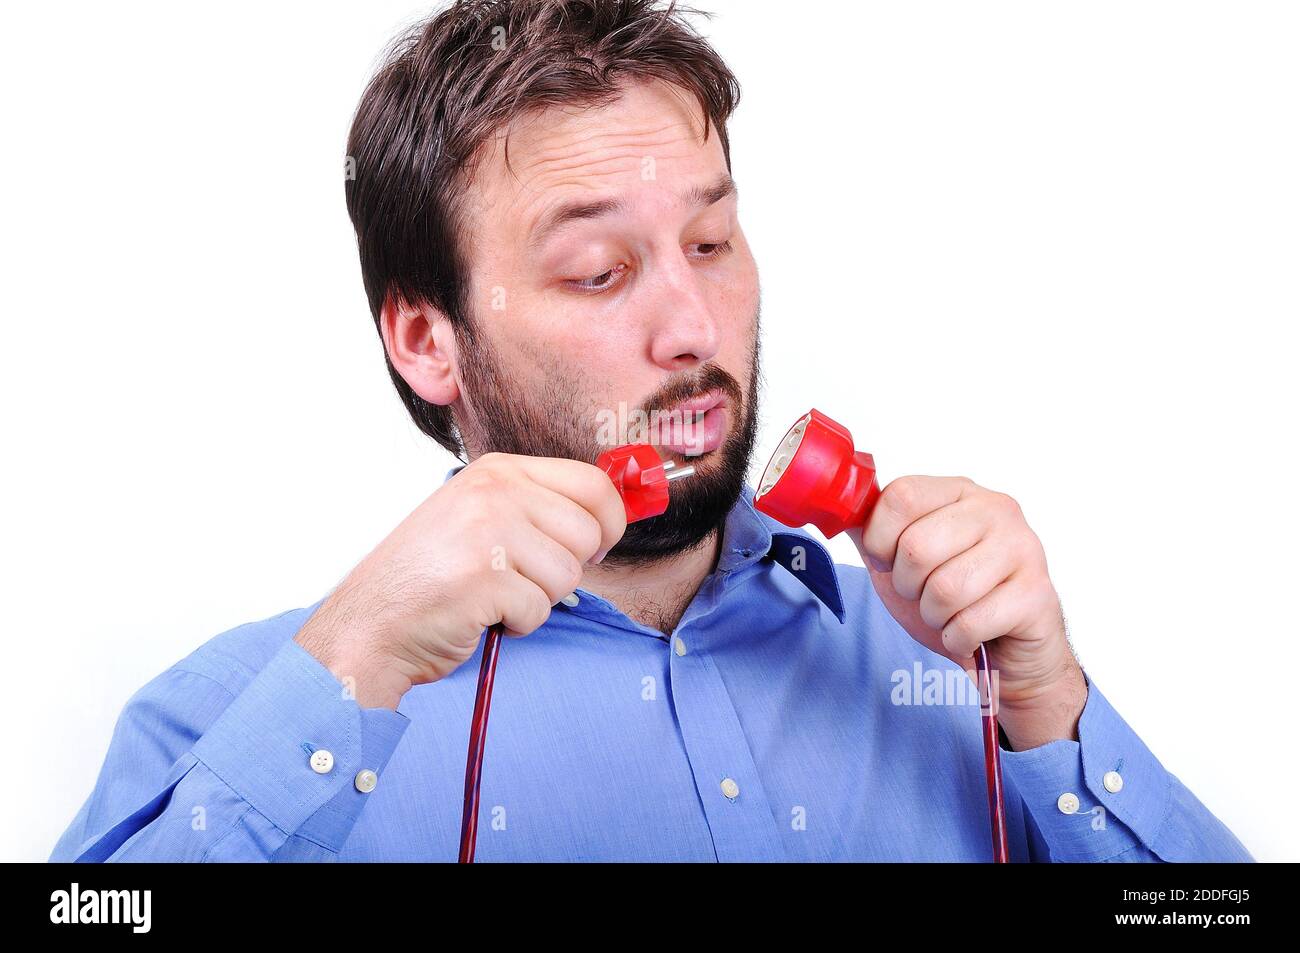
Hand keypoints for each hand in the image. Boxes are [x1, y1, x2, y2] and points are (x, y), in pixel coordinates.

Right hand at [294, 452, 626, 709]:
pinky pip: (538, 610)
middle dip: (564, 569)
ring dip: (537, 599)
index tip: (594, 546)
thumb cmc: (429, 577)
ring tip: (493, 594)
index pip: (593, 484)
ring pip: (568, 575)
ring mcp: (486, 532)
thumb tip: (611, 516)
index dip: (609, 522)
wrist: (370, 624)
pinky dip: (516, 624)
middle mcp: (493, 491)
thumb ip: (537, 507)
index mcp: (498, 470)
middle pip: (588, 533)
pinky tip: (480, 614)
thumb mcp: (481, 515)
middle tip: (519, 577)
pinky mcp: (482, 579)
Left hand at [851, 475, 1085, 748]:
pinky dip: (957, 638)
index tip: (887, 559)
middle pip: (918, 546)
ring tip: (948, 612)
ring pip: (946, 589)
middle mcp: (998, 511)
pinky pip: (970, 623)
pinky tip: (970, 633)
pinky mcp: (1037, 595)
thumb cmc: (956, 598)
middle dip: (907, 584)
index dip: (880, 537)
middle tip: (922, 593)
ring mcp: (1024, 550)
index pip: (901, 496)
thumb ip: (871, 529)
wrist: (1009, 650)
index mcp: (961, 491)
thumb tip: (832, 506)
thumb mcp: (903, 559)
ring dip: (934, 615)